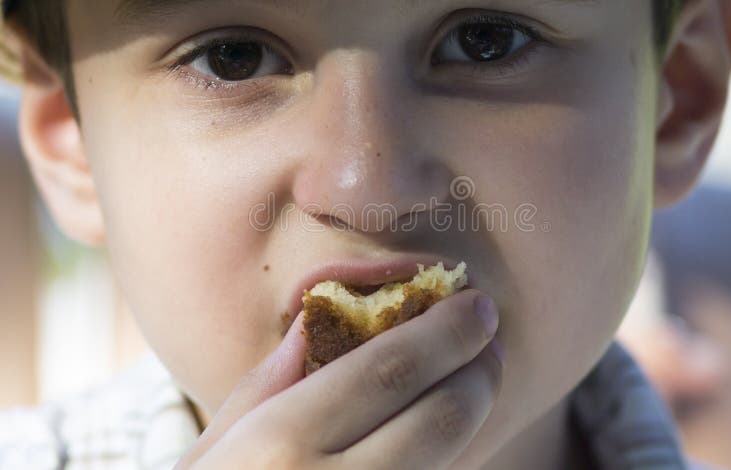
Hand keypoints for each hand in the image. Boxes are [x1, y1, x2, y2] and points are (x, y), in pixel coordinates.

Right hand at [174, 289, 502, 469]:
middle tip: (490, 337)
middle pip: (439, 416)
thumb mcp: (209, 453)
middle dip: (479, 369)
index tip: (476, 305)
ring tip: (476, 376)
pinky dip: (452, 455)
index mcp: (280, 447)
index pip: (388, 370)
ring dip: (476, 412)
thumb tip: (311, 324)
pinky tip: (443, 429)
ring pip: (450, 460)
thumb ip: (261, 386)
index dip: (445, 332)